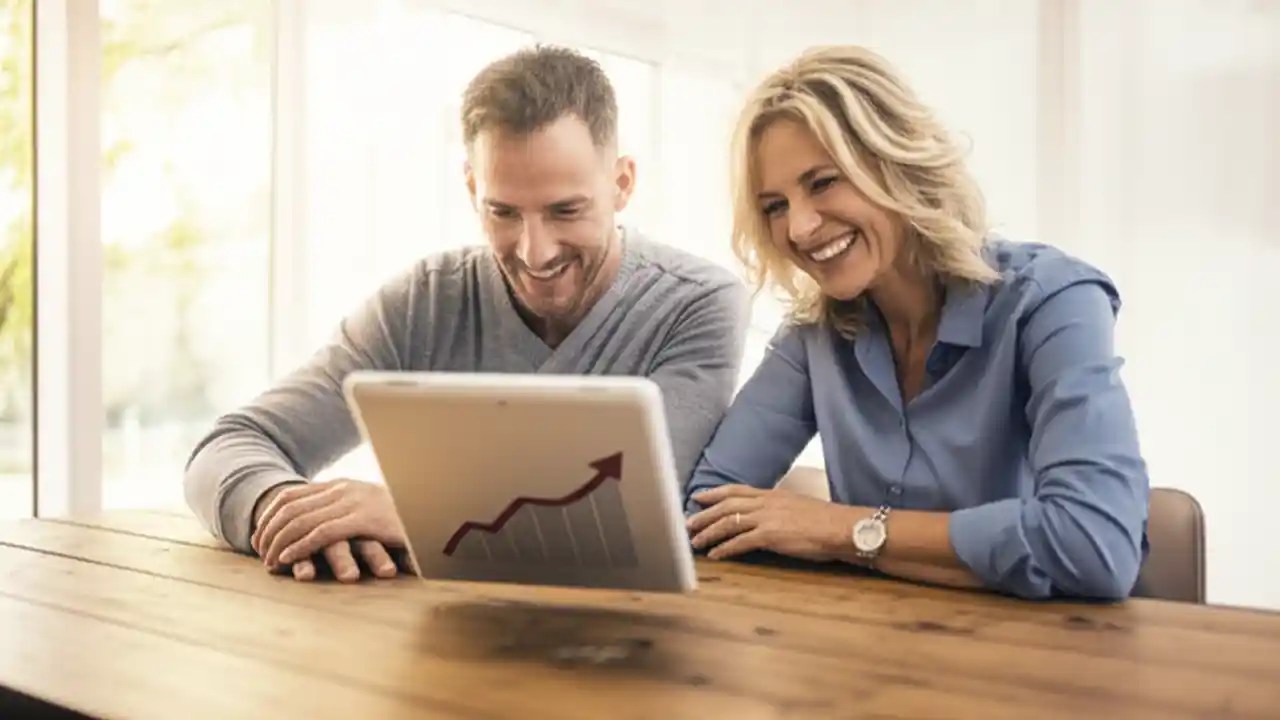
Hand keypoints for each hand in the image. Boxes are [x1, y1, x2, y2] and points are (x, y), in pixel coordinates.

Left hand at [251, 480, 407, 582]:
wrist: (436, 507)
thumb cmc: (404, 515)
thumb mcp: (370, 509)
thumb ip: (346, 511)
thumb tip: (321, 525)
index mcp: (342, 485)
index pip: (291, 495)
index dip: (269, 516)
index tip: (258, 536)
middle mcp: (344, 490)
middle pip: (290, 507)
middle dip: (268, 531)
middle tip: (258, 552)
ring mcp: (354, 503)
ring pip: (301, 520)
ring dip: (278, 541)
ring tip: (269, 560)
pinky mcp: (365, 520)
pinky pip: (322, 533)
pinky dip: (300, 546)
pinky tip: (287, 558)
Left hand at [686, 485, 859, 561]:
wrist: (840, 528)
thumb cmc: (825, 521)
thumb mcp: (797, 506)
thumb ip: (778, 509)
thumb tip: (767, 517)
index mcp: (772, 494)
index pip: (736, 490)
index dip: (715, 493)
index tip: (698, 496)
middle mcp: (766, 502)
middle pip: (726, 505)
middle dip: (704, 514)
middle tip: (688, 523)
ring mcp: (767, 518)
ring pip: (729, 522)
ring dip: (709, 533)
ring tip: (695, 542)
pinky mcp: (770, 535)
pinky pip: (741, 542)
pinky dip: (725, 548)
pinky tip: (715, 555)